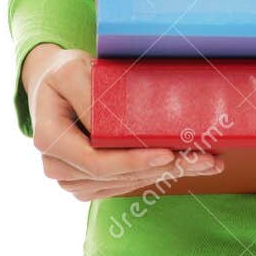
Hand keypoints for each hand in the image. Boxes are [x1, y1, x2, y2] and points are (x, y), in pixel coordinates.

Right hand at [22, 43, 224, 199]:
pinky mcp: (89, 182)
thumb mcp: (72, 71)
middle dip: (163, 169)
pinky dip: (155, 175)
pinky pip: (124, 185)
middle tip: (205, 159)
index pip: (96, 161)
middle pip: (116, 177)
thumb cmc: (63, 73)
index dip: (133, 161)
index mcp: (49, 139)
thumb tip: (113, 125)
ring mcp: (72, 179)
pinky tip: (187, 166)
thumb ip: (88, 96)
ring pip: (125, 184)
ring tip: (206, 163)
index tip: (167, 153)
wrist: (52, 86)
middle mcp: (57, 167)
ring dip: (167, 175)